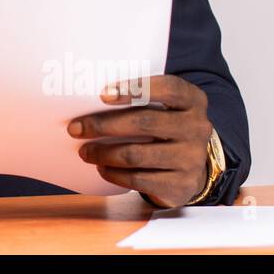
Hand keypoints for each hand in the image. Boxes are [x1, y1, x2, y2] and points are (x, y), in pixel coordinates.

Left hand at [67, 75, 211, 207]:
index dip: (135, 88)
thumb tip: (86, 97)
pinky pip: (140, 180)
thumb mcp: (164, 107)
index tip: (102, 94)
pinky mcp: (182, 185)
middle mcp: (197, 127)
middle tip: (76, 128)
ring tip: (85, 151)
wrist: (195, 166)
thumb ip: (140, 99)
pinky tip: (103, 168)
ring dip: (104, 153)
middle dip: (103, 125)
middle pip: (144, 122)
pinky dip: (115, 174)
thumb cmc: (166, 127)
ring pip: (137, 155)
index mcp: (193, 100)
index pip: (168, 88)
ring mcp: (192, 158)